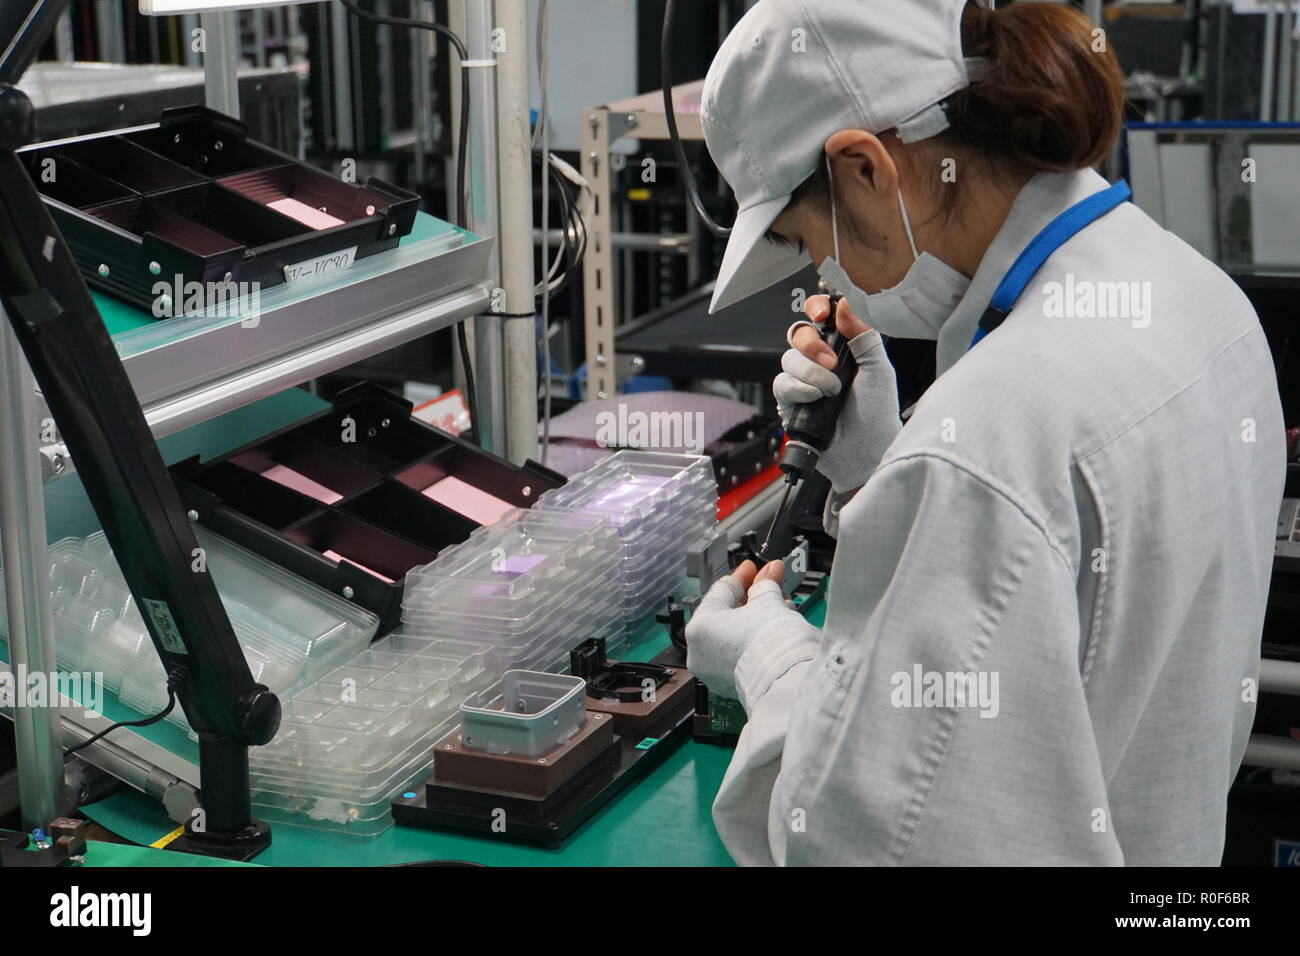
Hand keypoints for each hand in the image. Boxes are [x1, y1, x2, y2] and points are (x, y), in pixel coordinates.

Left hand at [686, 559, 797, 697]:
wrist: (787, 681)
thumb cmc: (771, 641)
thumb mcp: (768, 602)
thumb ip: (766, 585)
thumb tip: (770, 572)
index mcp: (700, 626)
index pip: (722, 591)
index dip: (742, 576)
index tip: (754, 568)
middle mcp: (700, 651)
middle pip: (728, 614)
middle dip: (752, 598)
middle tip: (769, 584)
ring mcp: (714, 671)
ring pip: (735, 635)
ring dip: (757, 618)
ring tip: (779, 606)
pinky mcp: (731, 685)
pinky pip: (740, 653)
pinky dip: (755, 639)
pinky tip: (775, 628)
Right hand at [772, 296, 902, 493]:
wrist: (864, 452)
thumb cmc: (877, 415)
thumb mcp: (879, 369)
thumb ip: (864, 334)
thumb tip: (845, 304)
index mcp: (842, 348)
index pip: (820, 317)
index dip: (815, 310)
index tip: (821, 315)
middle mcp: (819, 362)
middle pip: (798, 334)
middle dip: (812, 345)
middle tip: (832, 365)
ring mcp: (803, 382)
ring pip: (788, 359)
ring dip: (811, 374)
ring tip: (831, 392)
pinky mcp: (790, 402)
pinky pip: (782, 383)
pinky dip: (800, 390)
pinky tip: (816, 400)